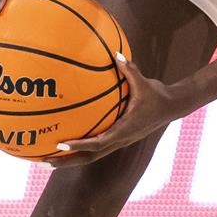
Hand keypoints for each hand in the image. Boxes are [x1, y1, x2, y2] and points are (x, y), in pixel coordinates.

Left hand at [50, 56, 180, 165]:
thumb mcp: (145, 83)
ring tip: (46, 159)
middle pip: (88, 158)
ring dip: (69, 160)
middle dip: (66, 162)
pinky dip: (79, 148)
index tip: (61, 144)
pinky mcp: (116, 139)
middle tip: (44, 162)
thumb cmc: (157, 95)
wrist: (171, 107)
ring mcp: (117, 142)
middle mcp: (118, 141)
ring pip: (90, 156)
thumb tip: (116, 54)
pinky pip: (94, 147)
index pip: (98, 143)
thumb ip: (130, 70)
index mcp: (124, 131)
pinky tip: (64, 143)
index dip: (79, 145)